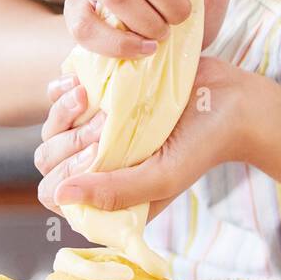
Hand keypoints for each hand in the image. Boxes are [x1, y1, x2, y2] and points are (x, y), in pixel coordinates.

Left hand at [39, 58, 262, 218]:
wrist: (232, 98)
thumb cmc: (204, 144)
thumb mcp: (163, 177)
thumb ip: (116, 193)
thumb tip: (60, 195)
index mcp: (110, 192)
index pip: (56, 193)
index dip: (65, 174)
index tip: (96, 154)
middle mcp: (100, 163)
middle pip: (48, 158)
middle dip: (68, 141)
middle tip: (104, 125)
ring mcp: (98, 130)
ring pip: (50, 126)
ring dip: (64, 112)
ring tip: (92, 98)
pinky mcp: (101, 97)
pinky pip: (60, 96)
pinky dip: (63, 89)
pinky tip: (82, 84)